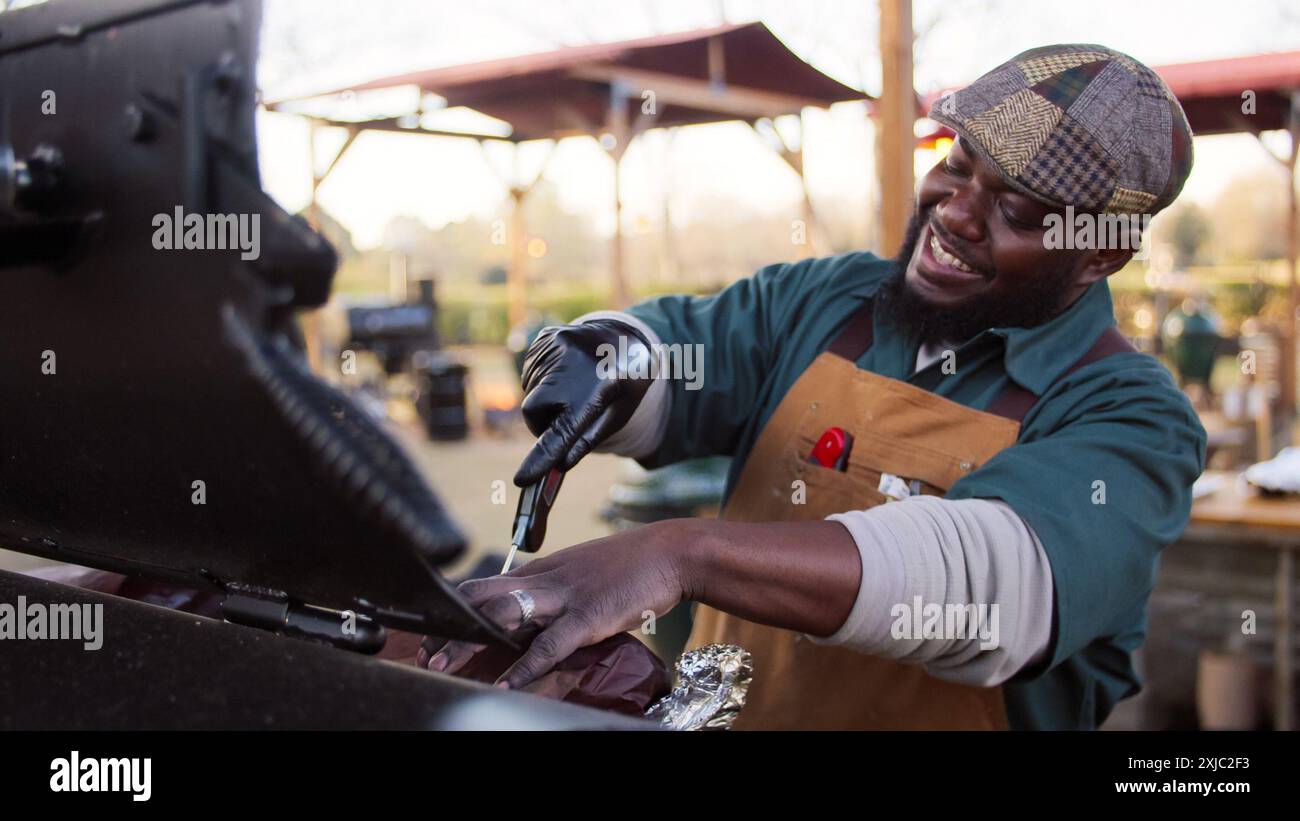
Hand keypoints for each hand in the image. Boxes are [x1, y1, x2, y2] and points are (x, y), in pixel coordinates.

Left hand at [426, 520, 692, 688]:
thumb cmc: (630, 566)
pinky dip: (524, 666)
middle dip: (449, 625)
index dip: (455, 606)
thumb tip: (531, 616)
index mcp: (542, 570)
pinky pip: (549, 644)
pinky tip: (506, 683)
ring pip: (504, 614)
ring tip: (443, 666)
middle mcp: (545, 579)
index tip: (431, 628)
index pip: (485, 584)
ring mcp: (565, 596)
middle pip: (482, 597)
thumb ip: (553, 592)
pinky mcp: (589, 616)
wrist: (672, 553)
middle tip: (423, 653)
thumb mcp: (582, 573)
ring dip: (470, 642)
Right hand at [514, 319, 653, 485]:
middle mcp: (573, 364)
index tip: (522, 480)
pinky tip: (567, 373)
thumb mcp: (619, 414)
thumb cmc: (627, 383)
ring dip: (545, 400)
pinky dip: (543, 382)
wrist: (630, 335)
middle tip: (568, 414)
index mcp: (598, 389)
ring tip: (574, 387)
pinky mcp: (545, 338)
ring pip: (530, 393)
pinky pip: (531, 374)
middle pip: (534, 412)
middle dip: (544, 421)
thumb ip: (589, 438)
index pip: (562, 431)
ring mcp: (556, 345)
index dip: (542, 457)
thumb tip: (559, 464)